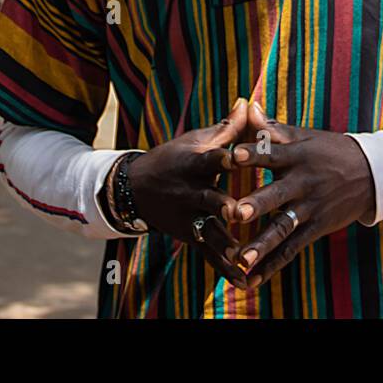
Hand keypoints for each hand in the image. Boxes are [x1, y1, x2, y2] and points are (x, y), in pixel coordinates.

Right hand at [126, 96, 249, 288]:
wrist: (135, 189)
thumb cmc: (175, 158)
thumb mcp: (195, 140)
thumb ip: (226, 127)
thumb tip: (247, 102)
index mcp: (194, 164)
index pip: (211, 158)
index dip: (225, 157)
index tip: (240, 157)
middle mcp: (190, 192)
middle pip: (208, 198)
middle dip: (222, 206)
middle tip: (239, 213)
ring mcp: (188, 217)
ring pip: (209, 232)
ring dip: (226, 244)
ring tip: (244, 257)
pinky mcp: (190, 236)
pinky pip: (209, 255)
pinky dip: (226, 269)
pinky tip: (245, 281)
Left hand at [227, 102, 375, 288]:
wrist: (372, 173)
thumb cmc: (329, 149)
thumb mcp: (304, 136)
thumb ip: (271, 127)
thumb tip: (246, 105)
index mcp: (296, 155)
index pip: (271, 153)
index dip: (252, 154)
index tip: (232, 156)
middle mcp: (303, 183)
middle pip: (276, 195)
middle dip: (255, 204)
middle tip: (234, 212)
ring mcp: (310, 208)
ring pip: (283, 227)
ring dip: (262, 243)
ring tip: (242, 258)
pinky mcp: (316, 228)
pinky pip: (292, 249)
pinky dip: (273, 265)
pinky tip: (252, 279)